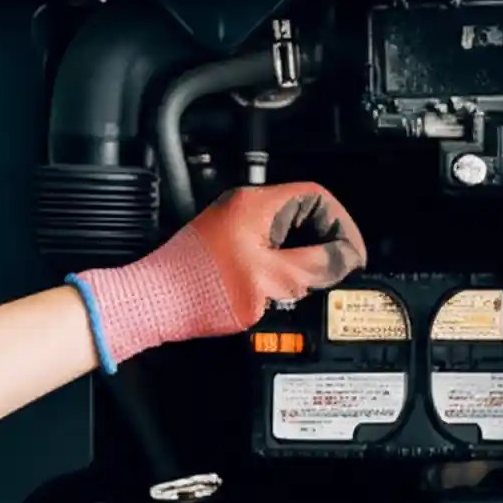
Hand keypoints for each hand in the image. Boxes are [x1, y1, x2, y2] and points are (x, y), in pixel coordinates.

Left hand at [71, 182, 365, 372]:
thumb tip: (346, 258)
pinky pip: (267, 245)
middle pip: (303, 212)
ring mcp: (232, 225)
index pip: (317, 197)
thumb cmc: (199, 290)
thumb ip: (317, 266)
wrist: (151, 304)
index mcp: (256, 204)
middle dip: (326, 240)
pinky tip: (282, 288)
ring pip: (285, 231)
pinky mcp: (223, 245)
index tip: (350, 252)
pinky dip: (283, 262)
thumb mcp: (272, 281)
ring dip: (304, 254)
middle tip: (336, 268)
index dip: (342, 224)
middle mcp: (243, 207)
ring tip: (310, 282)